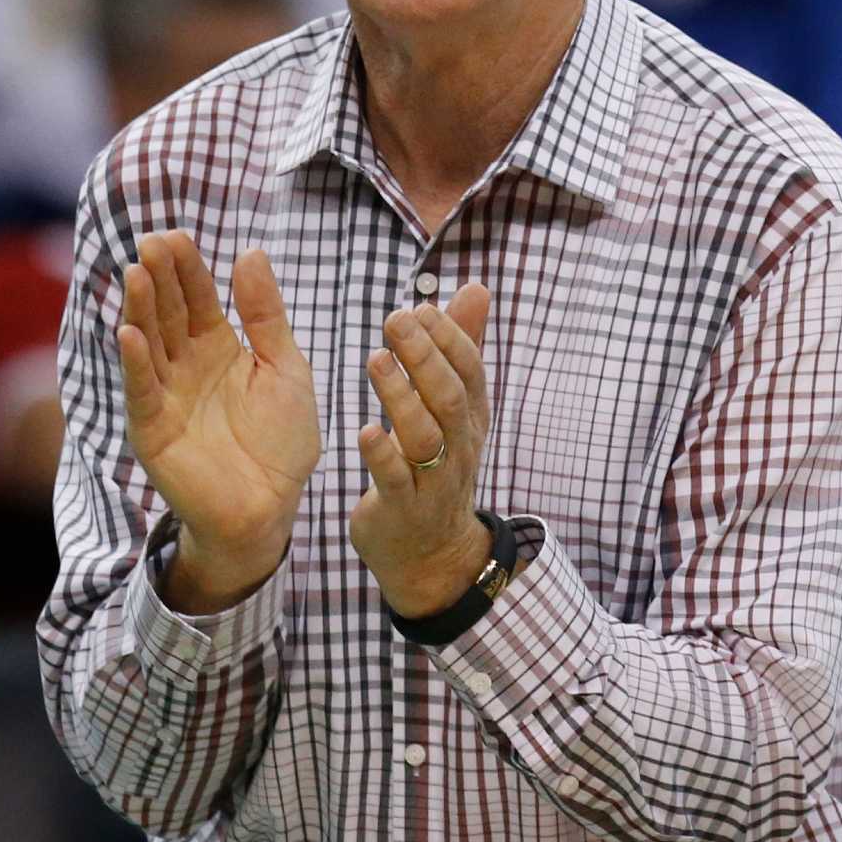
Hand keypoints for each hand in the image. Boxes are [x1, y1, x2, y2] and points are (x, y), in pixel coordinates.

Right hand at [118, 231, 320, 611]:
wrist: (272, 507)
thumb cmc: (283, 442)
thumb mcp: (284, 368)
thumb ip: (266, 315)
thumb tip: (250, 252)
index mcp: (219, 347)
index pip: (197, 297)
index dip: (187, 268)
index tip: (176, 235)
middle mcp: (186, 365)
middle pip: (168, 312)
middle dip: (160, 277)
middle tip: (152, 242)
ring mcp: (165, 395)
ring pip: (150, 342)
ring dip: (141, 309)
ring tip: (138, 273)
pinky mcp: (152, 428)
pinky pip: (141, 389)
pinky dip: (135, 362)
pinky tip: (129, 332)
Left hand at [350, 285, 494, 618]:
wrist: (431, 553)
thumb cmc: (437, 464)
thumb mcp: (455, 406)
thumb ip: (462, 346)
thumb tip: (476, 287)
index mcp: (470, 416)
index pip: (470, 370)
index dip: (449, 337)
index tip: (420, 307)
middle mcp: (459, 446)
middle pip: (450, 396)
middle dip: (426, 355)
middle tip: (395, 319)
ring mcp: (433, 480)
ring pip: (425, 435)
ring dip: (401, 396)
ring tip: (376, 360)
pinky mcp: (403, 509)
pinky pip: (395, 481)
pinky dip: (382, 456)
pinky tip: (364, 431)